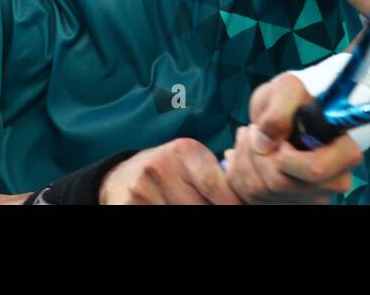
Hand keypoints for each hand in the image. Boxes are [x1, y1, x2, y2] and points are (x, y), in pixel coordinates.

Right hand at [99, 138, 242, 203]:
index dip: (232, 203)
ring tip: (189, 203)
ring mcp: (143, 188)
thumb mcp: (191, 164)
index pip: (216, 185)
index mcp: (184, 151)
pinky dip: (173, 216)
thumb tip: (248, 197)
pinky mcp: (130, 204)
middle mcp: (162, 166)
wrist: (121, 177)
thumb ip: (218, 177)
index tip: (240, 207)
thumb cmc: (168, 172)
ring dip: (194, 214)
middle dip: (212, 210)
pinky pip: (164, 218)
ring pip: (182, 213)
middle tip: (211, 205)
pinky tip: (173, 207)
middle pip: (201, 206)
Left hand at [223, 73, 361, 204]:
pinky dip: (238, 175)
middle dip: (255, 153)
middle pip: (279, 184)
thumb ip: (280, 110)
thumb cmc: (297, 98)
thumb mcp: (289, 89)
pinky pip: (250, 199)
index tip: (278, 137)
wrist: (290, 111)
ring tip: (247, 137)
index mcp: (344, 154)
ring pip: (260, 193)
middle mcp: (332, 182)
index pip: (313, 169)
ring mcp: (310, 196)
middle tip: (252, 130)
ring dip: (242, 161)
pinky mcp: (287, 202)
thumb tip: (264, 142)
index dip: (284, 155)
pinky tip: (242, 155)